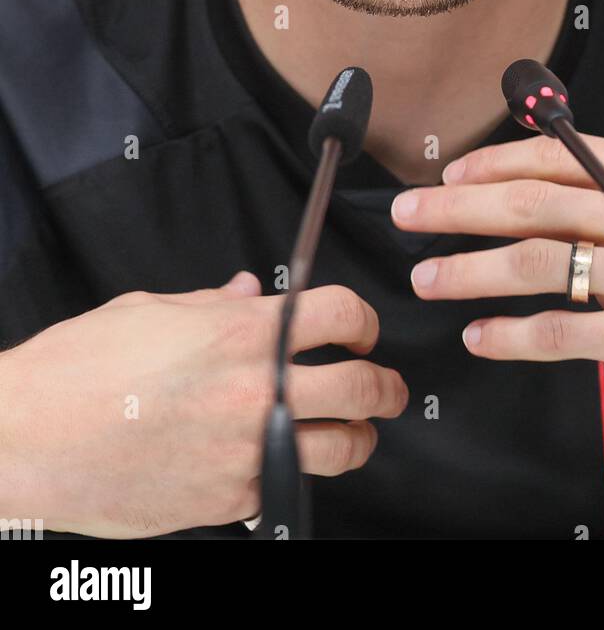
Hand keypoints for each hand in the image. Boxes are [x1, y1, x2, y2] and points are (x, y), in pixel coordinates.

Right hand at [0, 274, 407, 537]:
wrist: (29, 437)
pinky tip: (287, 463)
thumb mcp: (150, 311)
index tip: (363, 331)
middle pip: (363, 386)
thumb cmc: (80, 369)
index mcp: (242, 331)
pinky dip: (299, 474)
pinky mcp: (230, 499)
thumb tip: (247, 289)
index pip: (342, 312)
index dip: (365, 320)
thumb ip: (213, 303)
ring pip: (345, 447)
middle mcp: (257, 389)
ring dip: (359, 437)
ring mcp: (248, 449)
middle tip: (384, 387)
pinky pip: (292, 486)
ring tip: (354, 432)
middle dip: (385, 385)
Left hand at [391, 135, 603, 435]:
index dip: (494, 165)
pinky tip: (483, 337)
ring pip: (535, 262)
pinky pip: (565, 333)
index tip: (452, 176)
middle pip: (531, 202)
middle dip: (457, 207)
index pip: (558, 158)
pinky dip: (514, 335)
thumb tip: (581, 176)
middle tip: (408, 214)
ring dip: (469, 269)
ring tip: (427, 278)